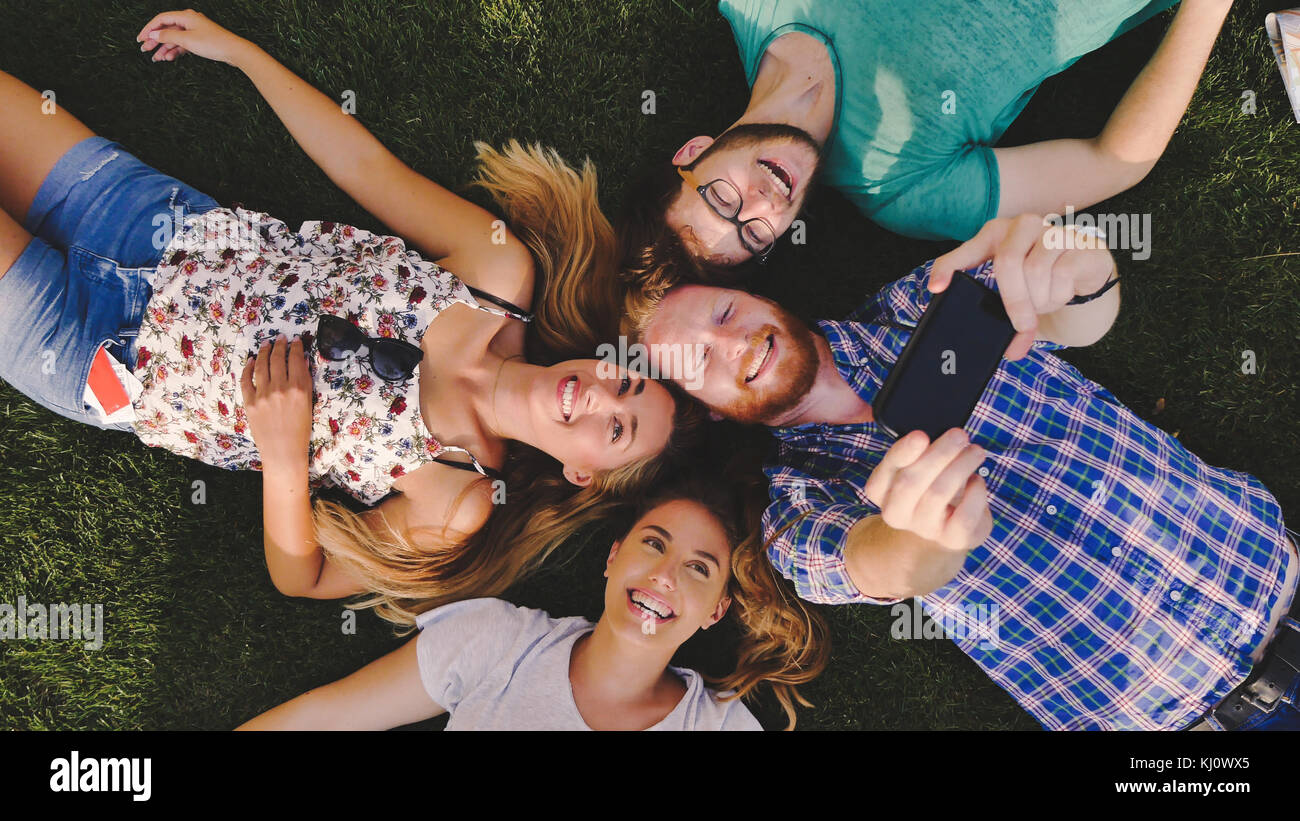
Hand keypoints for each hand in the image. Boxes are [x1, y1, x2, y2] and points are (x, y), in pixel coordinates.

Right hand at [136, 9, 251, 64]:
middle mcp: (189, 21)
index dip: (149, 29)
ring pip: (175, 38)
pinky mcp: (200, 40)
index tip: (140, 39)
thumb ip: (168, 36)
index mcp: (185, 16)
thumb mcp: (186, 40)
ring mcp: (195, 30)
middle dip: (155, 40)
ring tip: (157, 58)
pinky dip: (176, 50)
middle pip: (167, 29)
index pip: (161, 19)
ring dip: (165, 48)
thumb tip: (153, 34)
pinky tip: (169, 58)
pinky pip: (183, 44)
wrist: (235, 51)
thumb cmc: (213, 43)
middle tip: (145, 50)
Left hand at [241, 335, 312, 469]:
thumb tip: (301, 361)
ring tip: (266, 344)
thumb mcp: (309, 404)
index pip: (296, 359)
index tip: (295, 341)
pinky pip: (246, 380)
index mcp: (298, 389)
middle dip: (279, 345)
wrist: (283, 452)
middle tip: (280, 338)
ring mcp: (263, 395)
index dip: (295, 347)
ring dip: (263, 352)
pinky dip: (247, 368)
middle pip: (277, 359)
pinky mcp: (249, 402)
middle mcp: (280, 388)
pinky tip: (250, 361)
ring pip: (261, 365)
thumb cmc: (300, 431)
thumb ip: (305, 382)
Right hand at [863, 429, 992, 553]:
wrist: (946, 526)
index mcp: (880, 491)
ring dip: (961, 466)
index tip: (921, 435)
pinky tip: (978, 480)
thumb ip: (921, 451)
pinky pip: (964, 516)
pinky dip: (975, 493)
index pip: (883, 473)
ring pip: (938, 494)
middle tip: (960, 435)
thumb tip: (945, 436)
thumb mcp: (919, 466)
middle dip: (938, 454)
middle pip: (910, 481)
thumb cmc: (930, 485)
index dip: (902, 453)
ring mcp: (924, 529)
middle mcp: (896, 513)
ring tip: (976, 451)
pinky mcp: (953, 540)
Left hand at [930, 213, 1114, 359]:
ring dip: (1041, 299)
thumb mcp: (1016, 290)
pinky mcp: (1077, 242)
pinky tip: (1064, 290)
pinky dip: (1061, 293)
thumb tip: (1009, 351)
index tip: (936, 289)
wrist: (1084, 266)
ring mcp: (1050, 231)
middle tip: (1022, 325)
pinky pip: (1063, 274)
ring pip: (1036, 271)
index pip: (964, 252)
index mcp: (995, 235)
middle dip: (1014, 301)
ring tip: (1045, 301)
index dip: (947, 269)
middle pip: (1007, 263)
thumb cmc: (1040, 277)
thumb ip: (1003, 314)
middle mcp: (1021, 225)